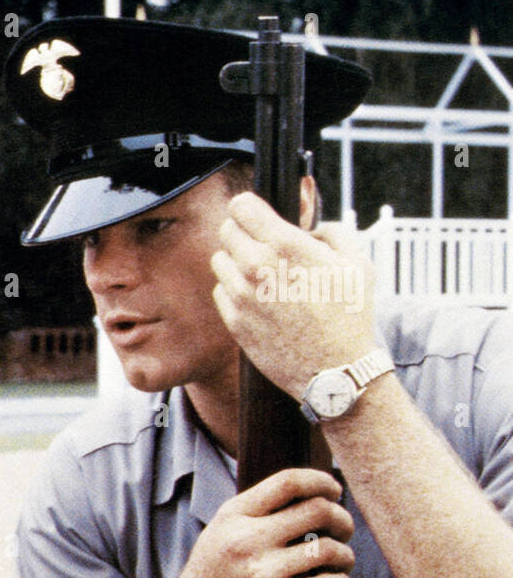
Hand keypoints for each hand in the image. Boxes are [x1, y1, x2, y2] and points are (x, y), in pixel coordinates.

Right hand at [153, 469, 354, 577]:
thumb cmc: (210, 577)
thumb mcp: (219, 532)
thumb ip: (253, 513)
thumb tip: (305, 494)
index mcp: (232, 516)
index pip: (287, 482)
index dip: (320, 481)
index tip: (334, 490)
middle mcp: (246, 539)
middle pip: (317, 511)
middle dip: (342, 518)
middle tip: (344, 528)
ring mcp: (260, 573)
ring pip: (328, 550)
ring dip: (345, 554)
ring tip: (342, 559)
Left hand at [210, 192, 377, 399]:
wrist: (335, 370)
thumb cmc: (350, 316)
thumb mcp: (358, 262)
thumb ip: (332, 232)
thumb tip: (311, 229)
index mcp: (285, 246)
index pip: (242, 206)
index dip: (250, 207)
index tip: (257, 215)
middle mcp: (256, 267)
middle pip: (226, 230)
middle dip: (244, 233)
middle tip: (262, 245)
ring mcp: (241, 295)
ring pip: (219, 261)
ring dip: (236, 262)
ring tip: (262, 274)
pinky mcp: (233, 320)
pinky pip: (221, 292)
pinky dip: (234, 291)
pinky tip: (257, 299)